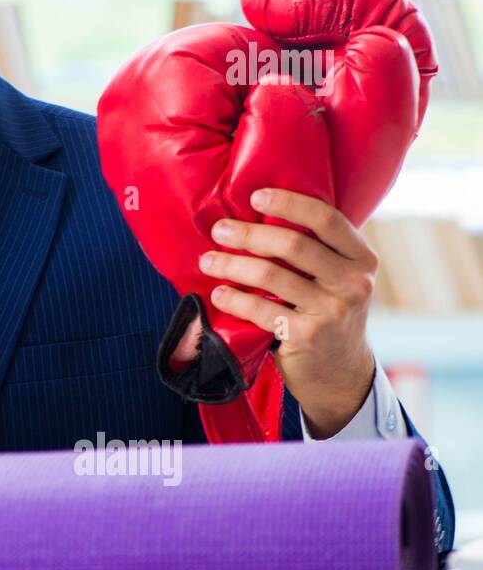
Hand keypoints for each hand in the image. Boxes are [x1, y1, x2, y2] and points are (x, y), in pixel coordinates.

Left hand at [194, 187, 377, 437]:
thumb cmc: (329, 313)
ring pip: (270, 275)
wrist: (342, 373)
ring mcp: (332, 311)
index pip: (326, 219)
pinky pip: (260, 309)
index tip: (255, 197)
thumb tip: (259, 213)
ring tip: (207, 261)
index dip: (288, 203)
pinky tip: (218, 293)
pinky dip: (233, 299)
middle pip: (292, 244)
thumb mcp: (338, 278)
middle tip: (219, 230)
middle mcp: (353, 282)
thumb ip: (317, 250)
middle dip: (248, 234)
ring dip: (231, 265)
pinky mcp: (307, 336)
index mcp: (362, 259)